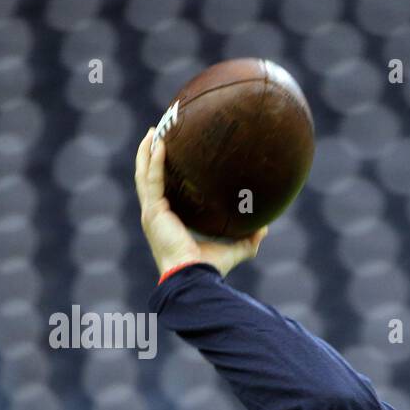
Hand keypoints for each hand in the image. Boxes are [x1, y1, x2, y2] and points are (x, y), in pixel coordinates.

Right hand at [133, 126, 267, 278]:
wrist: (195, 277)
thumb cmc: (209, 269)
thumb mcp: (234, 250)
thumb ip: (249, 240)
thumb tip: (265, 227)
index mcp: (169, 221)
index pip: (163, 191)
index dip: (163, 173)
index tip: (170, 154)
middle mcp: (156, 215)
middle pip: (148, 178)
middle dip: (149, 155)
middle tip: (157, 134)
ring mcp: (151, 212)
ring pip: (144, 175)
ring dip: (146, 152)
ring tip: (154, 131)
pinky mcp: (153, 211)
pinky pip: (151, 180)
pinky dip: (153, 162)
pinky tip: (159, 144)